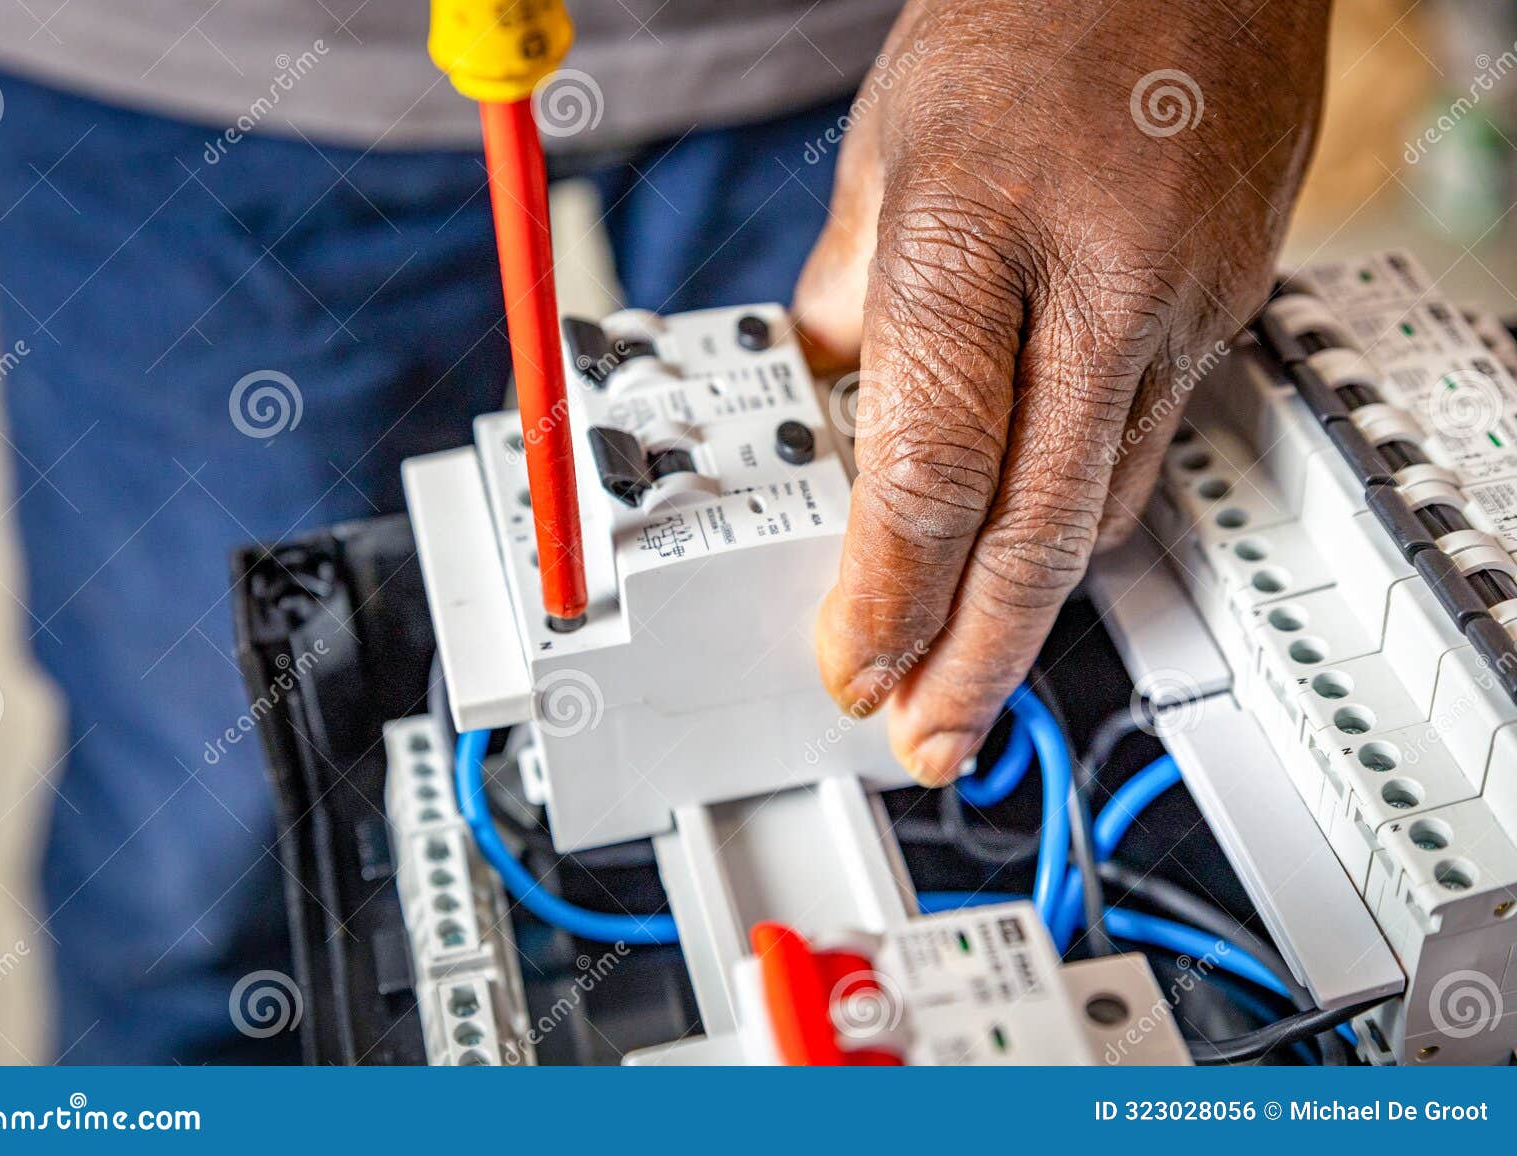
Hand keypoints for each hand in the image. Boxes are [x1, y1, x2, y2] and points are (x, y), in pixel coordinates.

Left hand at [796, 0, 1330, 783]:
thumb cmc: (1031, 17)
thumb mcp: (888, 152)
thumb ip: (849, 300)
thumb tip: (822, 406)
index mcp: (971, 234)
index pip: (926, 470)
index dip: (886, 597)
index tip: (850, 662)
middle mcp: (1092, 282)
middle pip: (1035, 530)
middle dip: (972, 663)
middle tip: (925, 738)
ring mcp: (1179, 302)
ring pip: (1102, 509)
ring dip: (1030, 611)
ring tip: (967, 671)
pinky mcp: (1228, 312)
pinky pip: (1148, 452)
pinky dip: (1083, 523)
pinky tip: (1035, 554)